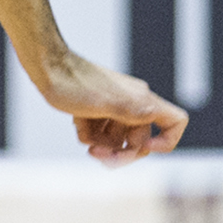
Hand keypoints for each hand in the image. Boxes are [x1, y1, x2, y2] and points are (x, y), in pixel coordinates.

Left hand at [39, 53, 187, 165]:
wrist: (46, 66)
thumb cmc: (74, 85)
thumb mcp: (106, 103)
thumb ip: (134, 112)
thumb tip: (159, 116)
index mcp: (142, 100)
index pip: (176, 121)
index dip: (167, 141)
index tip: (144, 149)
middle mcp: (133, 102)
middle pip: (140, 139)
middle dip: (121, 152)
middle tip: (98, 156)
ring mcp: (114, 106)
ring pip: (118, 138)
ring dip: (103, 144)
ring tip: (86, 141)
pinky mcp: (96, 108)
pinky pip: (100, 131)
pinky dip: (90, 133)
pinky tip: (77, 124)